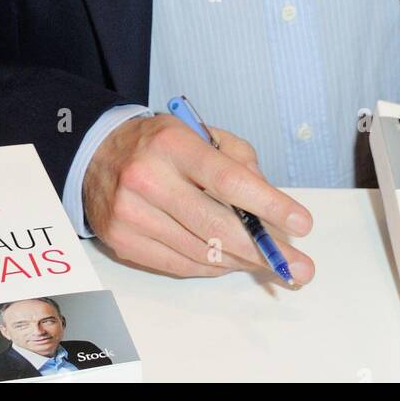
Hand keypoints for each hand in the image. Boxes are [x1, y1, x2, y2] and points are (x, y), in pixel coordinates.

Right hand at [83, 114, 313, 281]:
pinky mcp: (123, 240)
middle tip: (298, 265)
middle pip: (217, 226)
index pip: (229, 180)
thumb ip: (240, 162)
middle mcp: (149, 178)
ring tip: (268, 262)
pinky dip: (212, 267)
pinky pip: (180, 265)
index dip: (269, 204)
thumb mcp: (201, 133)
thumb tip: (270, 208)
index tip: (301, 223)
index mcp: (173, 144)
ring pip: (201, 252)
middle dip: (264, 250)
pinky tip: (232, 262)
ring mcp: (132, 214)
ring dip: (242, 261)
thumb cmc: (160, 143)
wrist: (98, 153)